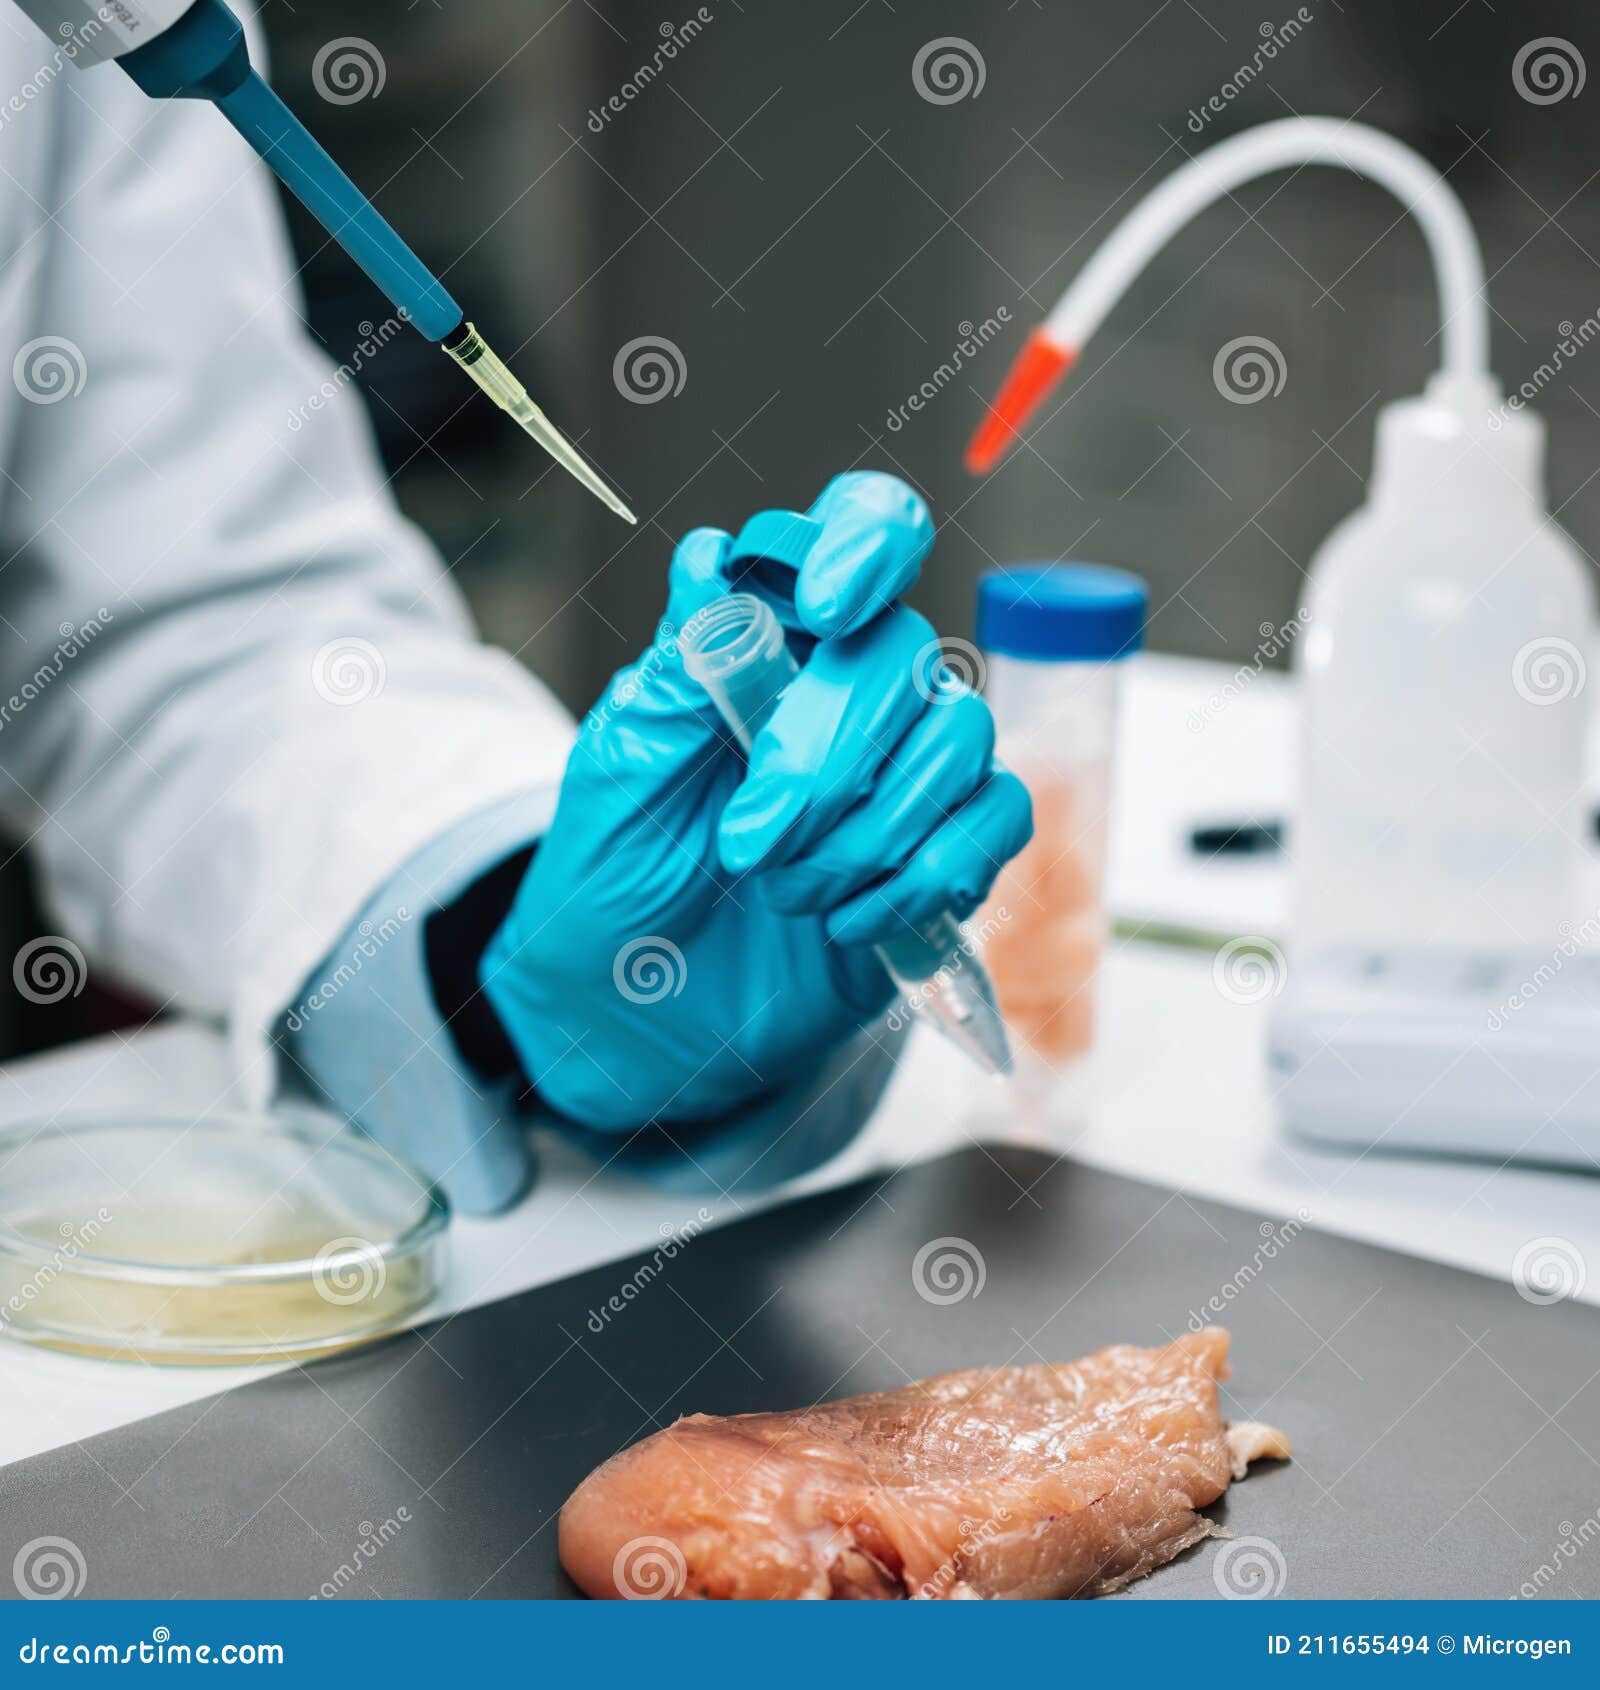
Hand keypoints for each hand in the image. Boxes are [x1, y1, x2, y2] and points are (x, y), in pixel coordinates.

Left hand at [479, 473, 1031, 1131]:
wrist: (643, 1020)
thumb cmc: (616, 881)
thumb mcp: (621, 774)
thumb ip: (679, 674)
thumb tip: (710, 558)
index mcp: (771, 642)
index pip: (858, 534)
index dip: (864, 544)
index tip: (824, 608)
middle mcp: (852, 692)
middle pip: (906, 655)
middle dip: (828, 758)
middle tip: (748, 845)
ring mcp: (905, 774)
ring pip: (961, 741)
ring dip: (869, 831)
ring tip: (785, 893)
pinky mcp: (944, 855)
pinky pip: (995, 826)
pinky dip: (928, 876)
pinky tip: (848, 922)